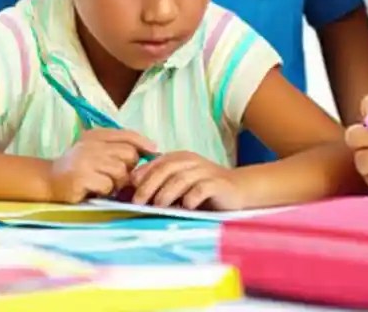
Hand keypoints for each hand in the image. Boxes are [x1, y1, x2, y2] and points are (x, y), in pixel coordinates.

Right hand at [47, 129, 156, 203]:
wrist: (49, 181)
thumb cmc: (79, 168)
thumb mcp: (97, 151)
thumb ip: (119, 147)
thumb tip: (152, 150)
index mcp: (96, 135)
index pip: (126, 134)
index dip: (143, 142)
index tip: (154, 151)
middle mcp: (90, 144)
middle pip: (128, 154)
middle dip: (128, 168)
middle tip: (117, 176)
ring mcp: (84, 160)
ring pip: (120, 171)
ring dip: (117, 183)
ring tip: (105, 184)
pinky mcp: (80, 177)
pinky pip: (107, 185)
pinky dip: (105, 191)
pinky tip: (94, 190)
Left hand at [128, 151, 243, 210]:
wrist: (238, 190)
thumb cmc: (203, 191)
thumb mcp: (179, 186)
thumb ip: (161, 186)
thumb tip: (133, 196)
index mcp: (179, 159)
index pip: (155, 164)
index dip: (141, 176)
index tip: (128, 192)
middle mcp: (191, 162)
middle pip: (165, 169)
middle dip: (149, 186)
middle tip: (138, 202)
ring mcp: (205, 171)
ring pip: (181, 178)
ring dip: (166, 193)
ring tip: (158, 206)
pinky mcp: (218, 184)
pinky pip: (201, 189)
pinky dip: (191, 198)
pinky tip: (185, 207)